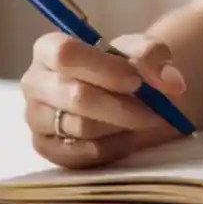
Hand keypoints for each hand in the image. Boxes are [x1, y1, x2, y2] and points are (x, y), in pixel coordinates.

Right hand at [21, 33, 188, 168]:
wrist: (126, 97)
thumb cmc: (126, 68)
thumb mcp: (143, 52)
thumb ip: (153, 56)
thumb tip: (167, 81)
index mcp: (49, 49)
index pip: (65, 55)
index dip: (104, 69)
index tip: (136, 81)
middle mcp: (35, 83)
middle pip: (76, 96)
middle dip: (123, 106)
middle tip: (156, 111)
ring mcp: (36, 117)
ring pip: (82, 127)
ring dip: (122, 126)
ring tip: (142, 120)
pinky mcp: (46, 147)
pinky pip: (81, 154)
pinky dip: (112, 147)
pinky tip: (126, 137)